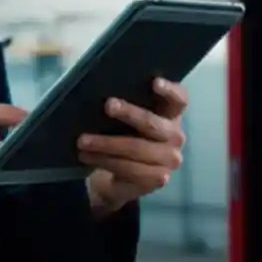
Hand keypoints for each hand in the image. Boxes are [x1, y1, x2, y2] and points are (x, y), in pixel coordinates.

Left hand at [78, 76, 188, 218]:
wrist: (117, 177)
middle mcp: (175, 136)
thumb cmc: (121, 136)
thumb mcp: (124, 119)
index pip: (179, 99)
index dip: (170, 90)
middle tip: (108, 105)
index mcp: (171, 115)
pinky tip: (87, 156)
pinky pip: (129, 169)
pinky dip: (105, 161)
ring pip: (136, 149)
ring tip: (82, 140)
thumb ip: (123, 103)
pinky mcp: (157, 179)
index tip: (154, 82)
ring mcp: (169, 160)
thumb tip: (101, 90)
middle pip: (153, 123)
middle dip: (129, 113)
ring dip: (106, 144)